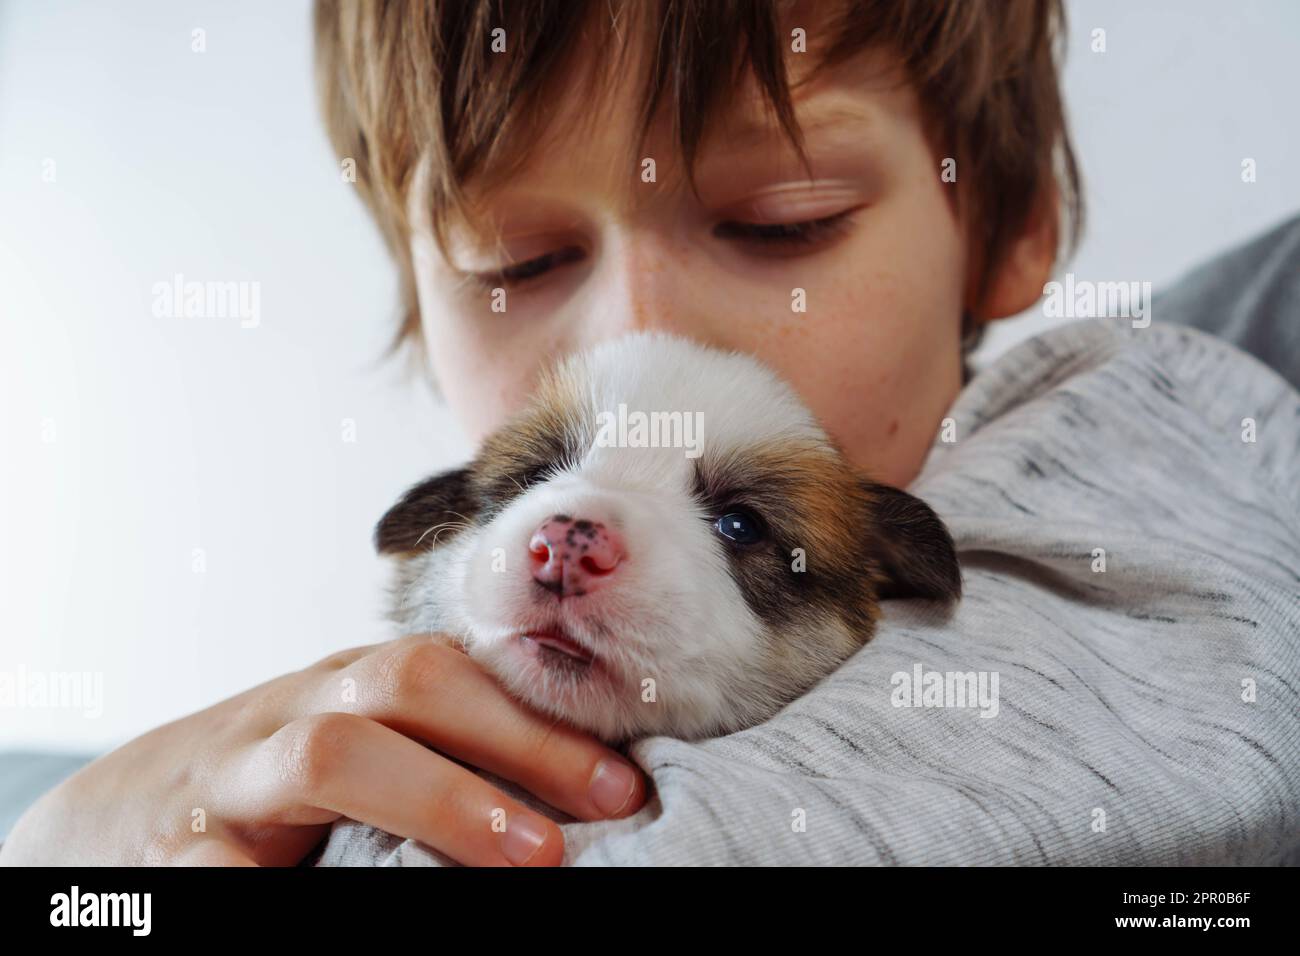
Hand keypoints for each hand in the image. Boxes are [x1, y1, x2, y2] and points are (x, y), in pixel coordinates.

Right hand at [0, 634, 645, 865]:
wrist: (109, 818)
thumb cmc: (266, 786)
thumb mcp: (349, 749)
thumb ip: (437, 754)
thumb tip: (580, 802)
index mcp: (346, 686)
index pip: (454, 670)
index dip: (545, 719)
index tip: (631, 782)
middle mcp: (296, 711)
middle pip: (405, 682)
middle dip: (516, 739)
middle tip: (606, 806)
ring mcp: (232, 776)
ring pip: (329, 751)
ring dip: (440, 796)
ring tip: (531, 855)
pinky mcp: (176, 853)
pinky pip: (232, 867)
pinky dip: (291, 886)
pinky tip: (363, 907)